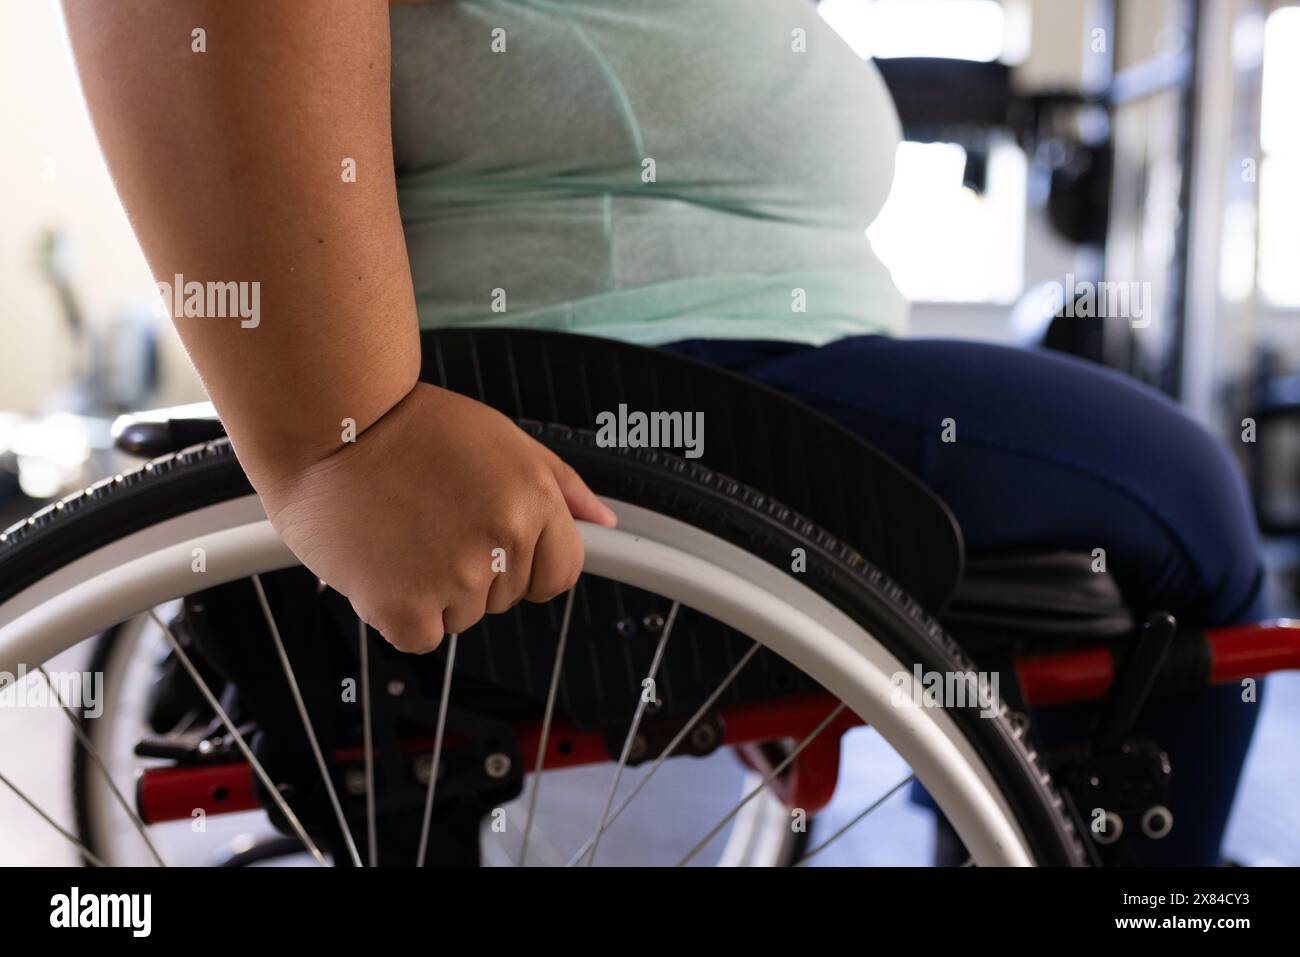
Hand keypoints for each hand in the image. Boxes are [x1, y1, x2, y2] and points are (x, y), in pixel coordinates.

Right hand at [257, 383, 615, 652]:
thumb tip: (604, 521)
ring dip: (437, 591)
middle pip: (509, 598)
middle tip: (434, 522)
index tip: (496, 546)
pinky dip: (401, 612)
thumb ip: (561, 485)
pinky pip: (422, 636)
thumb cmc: (410, 427)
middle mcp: (501, 542)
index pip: (562, 574)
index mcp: (532, 500)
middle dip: (477, 570)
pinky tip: (385, 563)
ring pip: (465, 617)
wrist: (329, 425)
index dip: (529, 564)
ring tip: (405, 534)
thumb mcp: (505, 438)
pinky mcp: (403, 607)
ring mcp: (453, 578)